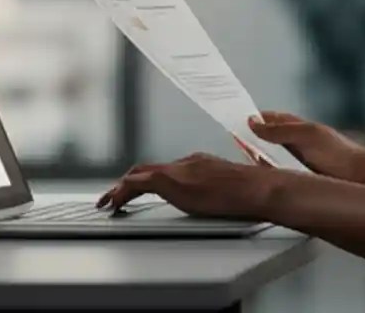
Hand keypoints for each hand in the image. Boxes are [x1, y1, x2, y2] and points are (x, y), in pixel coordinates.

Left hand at [97, 153, 279, 219]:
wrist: (256, 188)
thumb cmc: (251, 192)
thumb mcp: (230, 190)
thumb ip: (217, 191)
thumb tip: (221, 201)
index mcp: (199, 163)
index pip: (167, 168)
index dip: (150, 179)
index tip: (140, 190)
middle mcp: (185, 162)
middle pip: (148, 168)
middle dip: (128, 182)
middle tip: (114, 196)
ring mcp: (177, 169)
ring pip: (139, 174)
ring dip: (120, 188)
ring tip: (108, 202)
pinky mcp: (170, 180)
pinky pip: (137, 183)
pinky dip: (122, 192)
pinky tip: (115, 203)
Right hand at [248, 111, 364, 179]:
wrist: (359, 178)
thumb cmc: (337, 154)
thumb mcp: (306, 135)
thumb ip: (280, 130)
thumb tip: (253, 122)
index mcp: (301, 127)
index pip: (272, 118)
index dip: (256, 117)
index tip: (237, 118)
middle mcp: (299, 142)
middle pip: (269, 137)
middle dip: (253, 137)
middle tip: (234, 140)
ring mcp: (299, 160)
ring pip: (271, 155)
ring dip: (258, 155)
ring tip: (241, 157)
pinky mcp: (299, 177)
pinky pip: (277, 171)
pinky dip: (266, 171)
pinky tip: (258, 174)